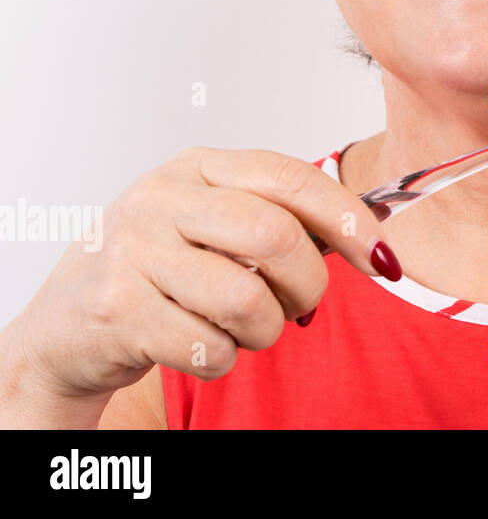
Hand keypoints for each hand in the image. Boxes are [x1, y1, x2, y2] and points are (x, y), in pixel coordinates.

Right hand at [0, 147, 397, 424]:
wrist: (67, 321)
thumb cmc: (162, 268)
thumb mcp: (214, 222)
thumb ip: (282, 218)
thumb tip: (374, 241)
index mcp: (198, 166)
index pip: (292, 178)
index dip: (348, 219)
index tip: (383, 257)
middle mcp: (162, 198)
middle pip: (276, 238)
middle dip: (308, 284)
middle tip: (303, 305)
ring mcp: (134, 252)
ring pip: (247, 299)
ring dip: (265, 329)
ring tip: (247, 327)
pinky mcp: (118, 310)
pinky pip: (210, 346)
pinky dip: (224, 358)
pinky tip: (203, 344)